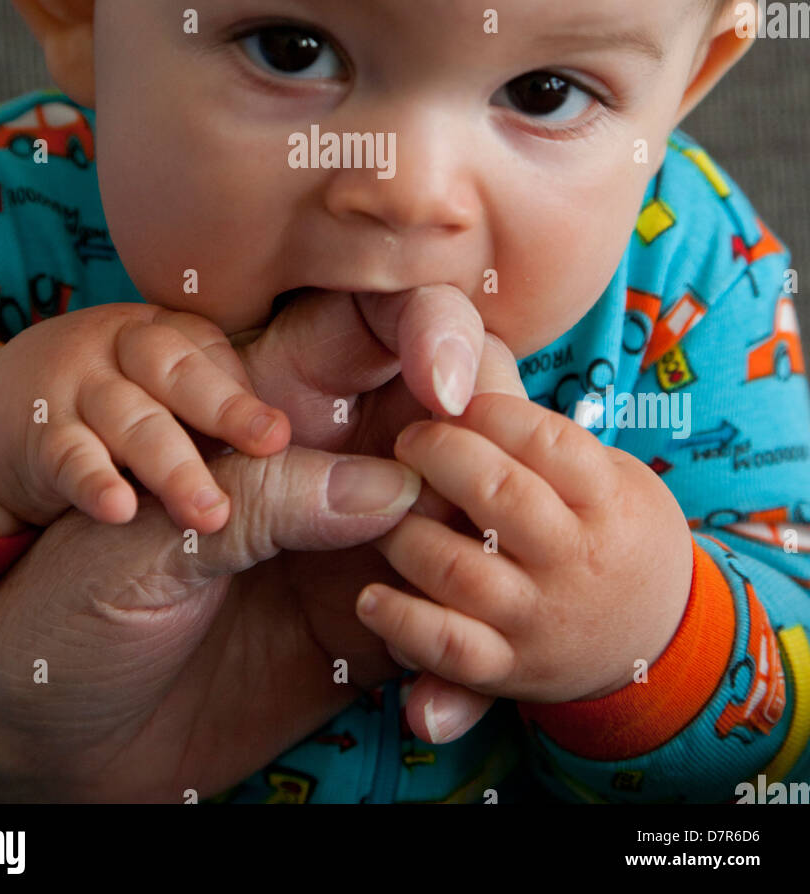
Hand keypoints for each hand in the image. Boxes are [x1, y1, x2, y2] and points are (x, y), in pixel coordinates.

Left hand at [0, 285, 485, 801]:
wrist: (39, 742)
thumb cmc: (66, 612)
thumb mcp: (147, 542)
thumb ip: (262, 501)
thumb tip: (398, 487)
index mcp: (273, 403)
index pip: (375, 327)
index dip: (428, 328)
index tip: (440, 385)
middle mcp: (335, 463)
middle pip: (458, 416)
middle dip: (491, 449)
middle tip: (477, 519)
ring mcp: (360, 550)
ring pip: (471, 523)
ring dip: (492, 567)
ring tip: (462, 629)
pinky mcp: (372, 637)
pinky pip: (448, 635)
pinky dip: (462, 670)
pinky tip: (436, 711)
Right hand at [0, 303, 292, 532]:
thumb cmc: (120, 440)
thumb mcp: (183, 425)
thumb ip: (258, 445)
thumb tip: (384, 484)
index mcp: (175, 342)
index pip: (222, 355)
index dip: (255, 392)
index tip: (291, 433)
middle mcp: (127, 353)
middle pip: (178, 369)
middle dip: (225, 406)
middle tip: (272, 444)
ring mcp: (78, 393)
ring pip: (131, 416)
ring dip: (170, 461)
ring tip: (210, 513)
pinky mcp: (34, 443)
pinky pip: (66, 455)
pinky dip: (93, 481)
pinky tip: (119, 510)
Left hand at [353, 352, 694, 741]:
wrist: (660, 638)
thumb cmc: (613, 528)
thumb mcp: (608, 470)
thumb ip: (542, 434)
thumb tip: (466, 360)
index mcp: (606, 496)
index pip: (545, 438)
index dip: (488, 410)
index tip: (451, 394)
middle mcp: (575, 557)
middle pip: (498, 493)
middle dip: (438, 455)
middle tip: (407, 441)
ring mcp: (541, 616)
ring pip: (458, 568)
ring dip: (405, 534)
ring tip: (383, 509)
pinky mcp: (510, 669)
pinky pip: (447, 648)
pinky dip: (403, 623)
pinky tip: (370, 596)